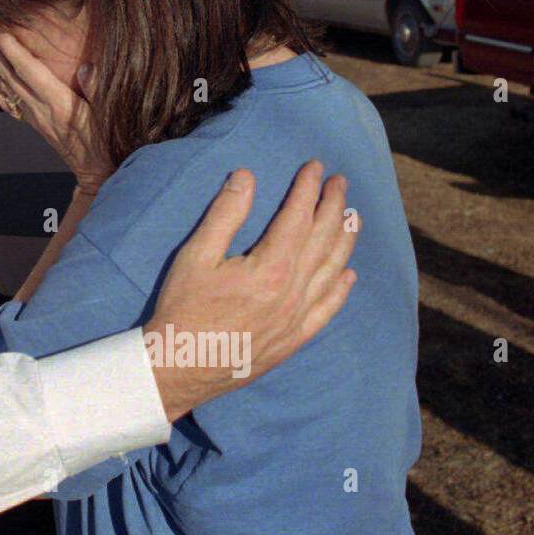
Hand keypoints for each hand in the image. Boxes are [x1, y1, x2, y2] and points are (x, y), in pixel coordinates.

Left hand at [0, 30, 112, 193]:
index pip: (29, 72)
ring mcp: (33, 116)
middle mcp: (40, 108)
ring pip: (4, 84)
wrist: (97, 172)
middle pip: (8, 75)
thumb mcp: (109, 116)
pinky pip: (7, 99)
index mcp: (58, 104)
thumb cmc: (106, 143)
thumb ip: (97, 91)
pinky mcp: (32, 121)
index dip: (12, 51)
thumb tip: (86, 67)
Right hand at [145, 161, 357, 422]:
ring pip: (332, 271)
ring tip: (353, 216)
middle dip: (333, 207)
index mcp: (270, 269)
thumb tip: (246, 176)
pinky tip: (348, 275)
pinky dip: (341, 289)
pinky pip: (327, 309)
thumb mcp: (195, 256)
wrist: (180, 367)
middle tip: (340, 182)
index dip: (307, 190)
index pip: (298, 218)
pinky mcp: (294, 340)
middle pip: (322, 240)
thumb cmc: (183, 309)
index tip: (314, 167)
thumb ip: (225, 215)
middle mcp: (293, 293)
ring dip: (345, 240)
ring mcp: (297, 318)